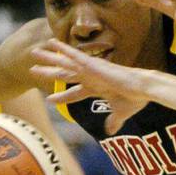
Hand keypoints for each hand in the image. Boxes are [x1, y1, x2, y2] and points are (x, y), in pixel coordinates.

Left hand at [30, 40, 149, 135]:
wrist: (142, 90)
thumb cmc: (134, 99)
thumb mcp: (120, 113)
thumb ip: (113, 121)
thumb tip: (110, 132)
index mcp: (97, 87)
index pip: (75, 92)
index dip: (62, 96)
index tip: (50, 99)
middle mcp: (91, 76)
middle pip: (65, 74)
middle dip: (49, 72)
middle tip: (33, 69)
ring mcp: (90, 69)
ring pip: (64, 63)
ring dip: (49, 58)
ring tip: (34, 52)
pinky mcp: (92, 64)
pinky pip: (73, 55)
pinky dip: (62, 49)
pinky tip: (51, 42)